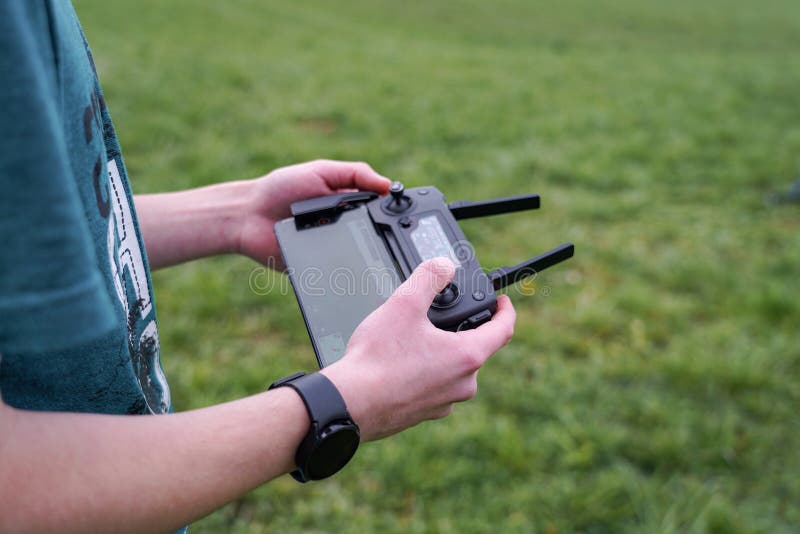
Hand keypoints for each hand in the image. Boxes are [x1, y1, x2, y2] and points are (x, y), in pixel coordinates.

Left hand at [238, 160, 390, 268]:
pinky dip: (342, 269)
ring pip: (359, 257)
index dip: (392, 213)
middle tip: (384, 233)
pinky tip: (344, 263)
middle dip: (379, 235)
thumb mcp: (321, 171)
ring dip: (362, 253)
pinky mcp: (320, 268)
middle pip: (374, 235)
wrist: (247, 216)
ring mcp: (332, 248)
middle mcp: (344, 226)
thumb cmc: (281, 188)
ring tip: (361, 247)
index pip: (380, 210)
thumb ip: (354, 174)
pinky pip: (337, 272)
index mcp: (349, 203)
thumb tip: (388, 184)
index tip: (405, 215)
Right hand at [321, 258, 516, 440]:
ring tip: (410, 339)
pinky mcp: (424, 413)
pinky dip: (424, 371)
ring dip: (440, 350)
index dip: (506, 311)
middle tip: (438, 315)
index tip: (502, 302)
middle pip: (474, 348)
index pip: (503, 330)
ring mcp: (444, 402)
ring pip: (452, 368)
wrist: (350, 405)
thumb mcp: (403, 304)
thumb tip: (444, 264)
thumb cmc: (377, 361)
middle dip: (460, 329)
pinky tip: (398, 364)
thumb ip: (428, 278)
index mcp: (467, 357)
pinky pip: (434, 385)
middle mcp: (462, 384)